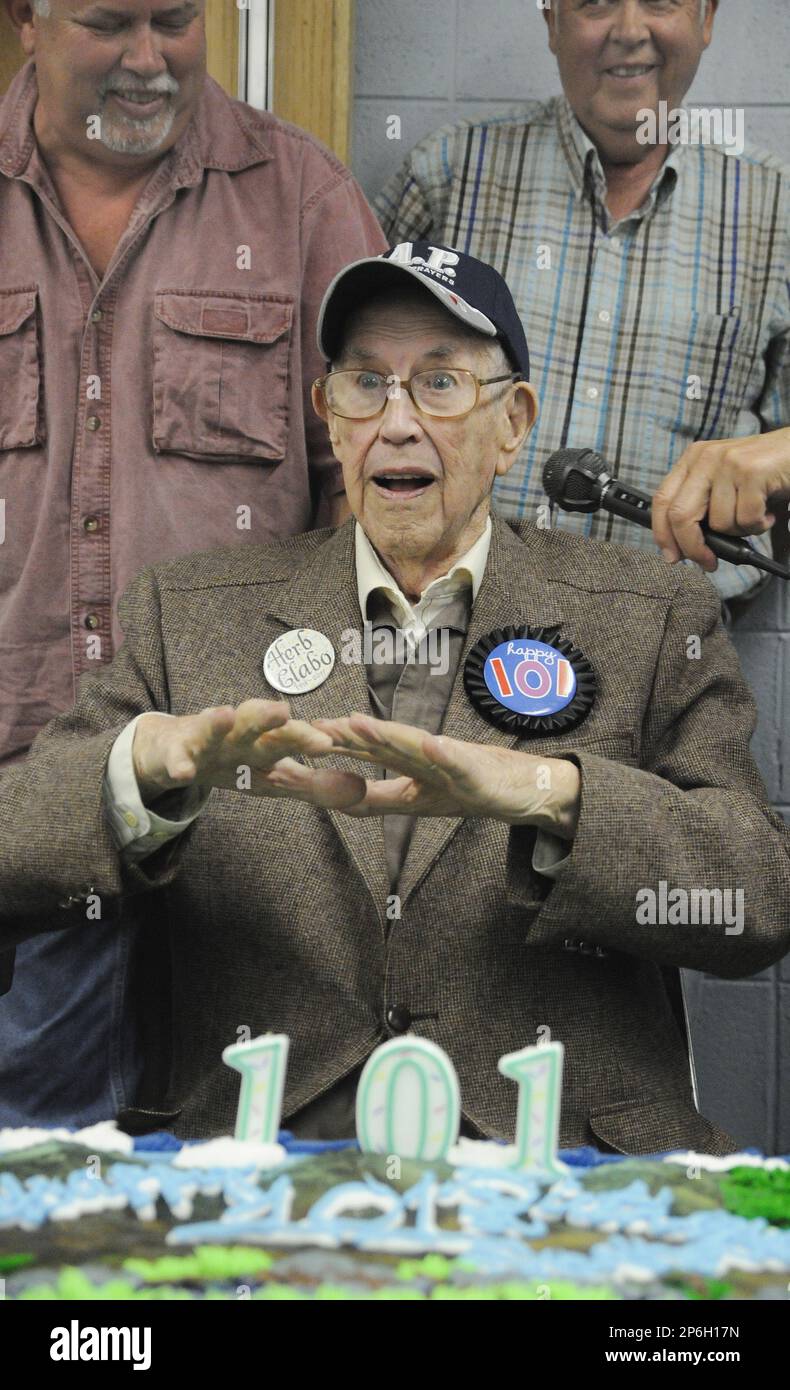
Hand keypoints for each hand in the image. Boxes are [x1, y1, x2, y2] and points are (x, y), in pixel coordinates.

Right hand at [132, 700, 365, 808]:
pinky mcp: (177, 753)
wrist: (175, 752)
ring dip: (220, 723)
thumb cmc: (234, 761)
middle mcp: (239, 735)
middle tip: (283, 711)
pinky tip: (183, 773)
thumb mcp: (274, 777)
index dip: (307, 738)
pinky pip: (178, 760)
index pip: (290, 736)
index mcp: (266, 742)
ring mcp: (206, 742)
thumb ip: (314, 784)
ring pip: (215, 730)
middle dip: (268, 719)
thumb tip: (360, 790)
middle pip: (255, 725)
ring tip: (226, 714)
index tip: (327, 743)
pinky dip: (180, 765)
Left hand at [314, 713, 580, 837]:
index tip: (303, 735)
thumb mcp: (416, 799)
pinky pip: (459, 762)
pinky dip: (445, 753)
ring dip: (387, 734)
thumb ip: (378, 798)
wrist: (523, 789)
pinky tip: (433, 744)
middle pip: (383, 742)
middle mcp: (425, 754)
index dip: (336, 743)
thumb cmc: (469, 787)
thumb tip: (336, 800)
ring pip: (415, 745)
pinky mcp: (476, 771)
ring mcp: (451, 759)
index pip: (366, 751)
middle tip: (318, 725)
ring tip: (361, 724)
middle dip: (350, 734)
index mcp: (409, 762)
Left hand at [652, 428, 789, 570]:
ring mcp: (728, 462)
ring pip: (719, 523)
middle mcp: (706, 457)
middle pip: (680, 515)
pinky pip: (746, 519)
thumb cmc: (764, 472)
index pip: (662, 501)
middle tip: (709, 562)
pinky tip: (768, 511)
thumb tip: (682, 544)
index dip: (663, 534)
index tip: (673, 557)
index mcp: (693, 459)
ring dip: (740, 531)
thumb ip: (701, 504)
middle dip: (693, 547)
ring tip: (756, 516)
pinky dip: (760, 525)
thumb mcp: (724, 483)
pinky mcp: (751, 471)